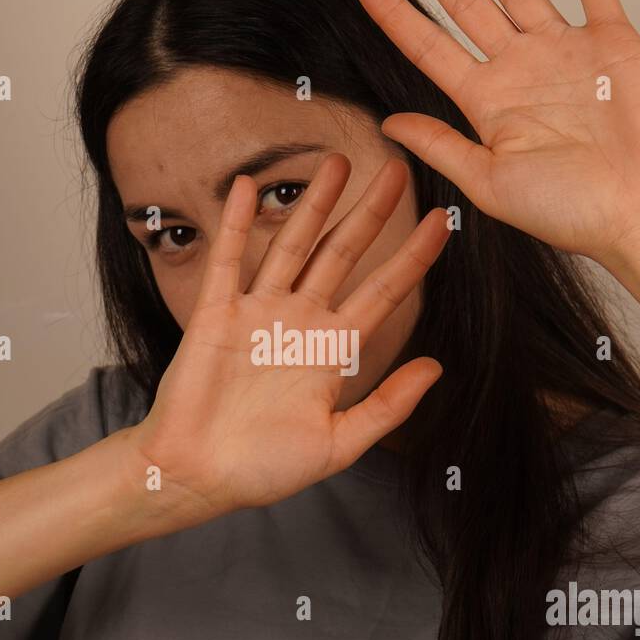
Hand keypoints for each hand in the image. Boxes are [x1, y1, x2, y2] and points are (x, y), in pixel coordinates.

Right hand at [125, 154, 448, 519]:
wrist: (196, 478)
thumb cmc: (262, 469)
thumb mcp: (338, 445)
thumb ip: (387, 406)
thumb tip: (435, 367)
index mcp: (332, 353)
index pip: (383, 293)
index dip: (413, 258)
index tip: (442, 223)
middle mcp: (299, 324)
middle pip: (343, 255)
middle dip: (370, 213)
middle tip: (395, 169)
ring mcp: (258, 315)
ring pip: (292, 246)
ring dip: (314, 205)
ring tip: (336, 162)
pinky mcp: (216, 315)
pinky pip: (230, 261)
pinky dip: (238, 224)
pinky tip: (247, 187)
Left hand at [351, 0, 639, 270]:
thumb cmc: (571, 211)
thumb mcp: (488, 183)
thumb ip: (440, 146)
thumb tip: (389, 122)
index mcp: (488, 104)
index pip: (427, 46)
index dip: (394, 11)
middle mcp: (521, 72)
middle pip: (466, 7)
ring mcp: (565, 53)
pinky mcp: (612, 42)